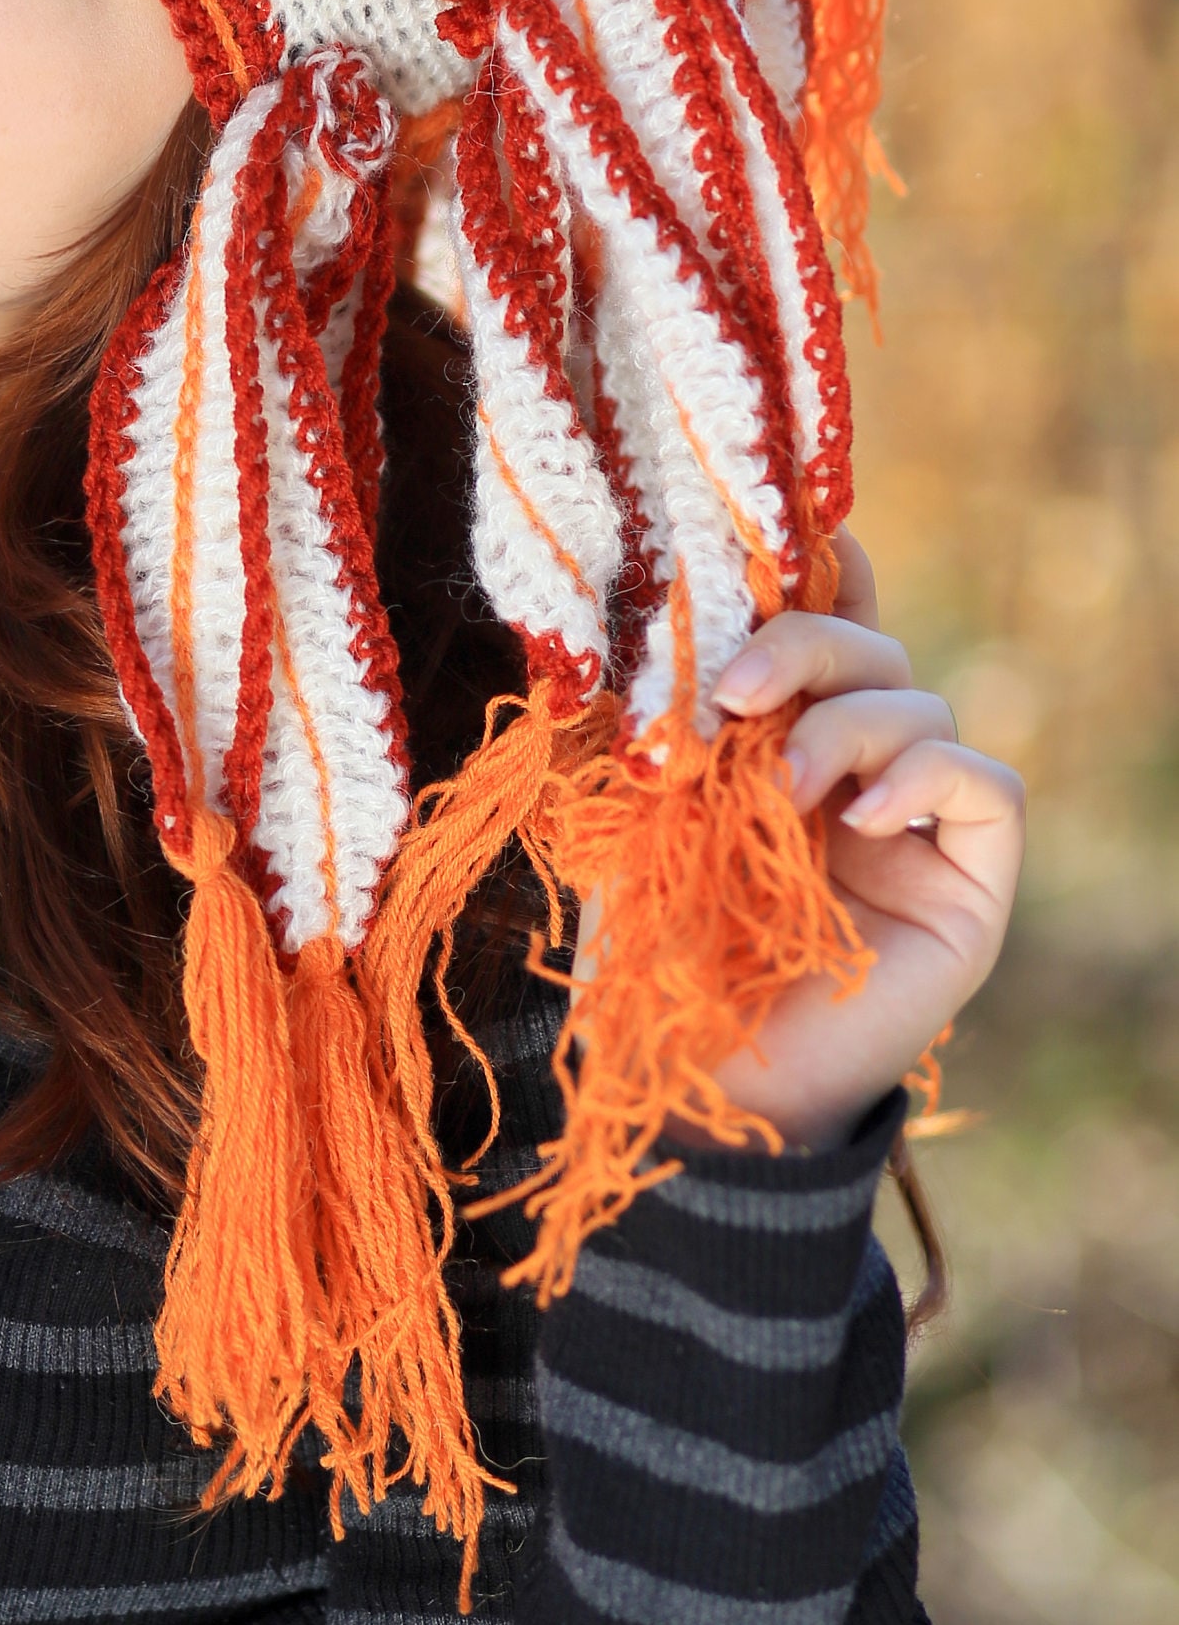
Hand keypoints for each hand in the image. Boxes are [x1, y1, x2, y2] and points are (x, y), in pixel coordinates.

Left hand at [682, 533, 1025, 1152]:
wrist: (693, 1078)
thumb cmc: (654, 952)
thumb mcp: (637, 812)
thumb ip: (657, 724)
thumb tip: (642, 628)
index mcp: (783, 743)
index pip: (828, 629)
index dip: (818, 578)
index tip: (778, 545)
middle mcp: (859, 772)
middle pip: (878, 651)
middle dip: (807, 646)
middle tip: (733, 692)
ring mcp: (918, 828)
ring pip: (926, 704)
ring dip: (847, 724)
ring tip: (783, 791)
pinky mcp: (969, 888)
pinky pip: (987, 785)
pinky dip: (928, 773)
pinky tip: (862, 813)